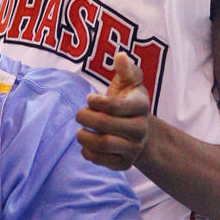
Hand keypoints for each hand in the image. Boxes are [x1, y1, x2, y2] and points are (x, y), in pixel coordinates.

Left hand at [76, 50, 150, 170]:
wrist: (140, 131)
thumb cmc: (128, 101)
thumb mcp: (130, 81)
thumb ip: (126, 68)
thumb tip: (120, 56)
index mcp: (141, 106)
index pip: (115, 106)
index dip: (96, 102)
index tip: (90, 98)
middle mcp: (140, 129)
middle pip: (106, 126)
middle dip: (86, 118)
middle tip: (79, 113)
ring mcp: (133, 148)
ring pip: (103, 144)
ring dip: (85, 137)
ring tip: (80, 131)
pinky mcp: (124, 163)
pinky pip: (102, 161)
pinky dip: (88, 153)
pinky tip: (86, 144)